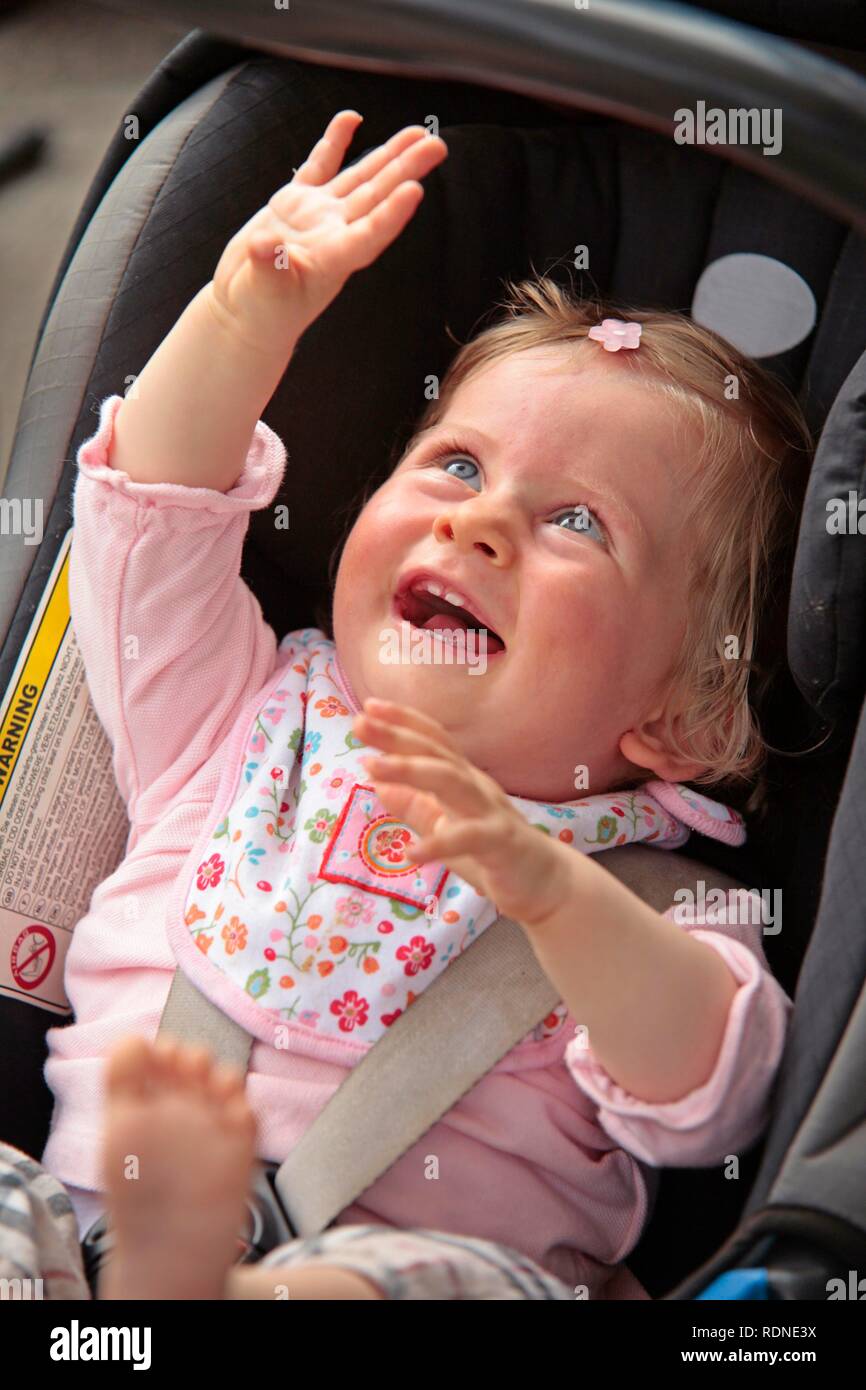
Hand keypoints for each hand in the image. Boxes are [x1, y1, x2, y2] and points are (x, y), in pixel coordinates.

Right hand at [207, 110, 446, 353]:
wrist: (246, 311)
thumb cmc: (259, 313)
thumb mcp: (264, 296)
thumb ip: (270, 270)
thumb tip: (266, 247)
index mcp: (332, 259)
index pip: (369, 234)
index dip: (392, 213)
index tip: (415, 189)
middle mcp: (333, 233)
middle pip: (377, 197)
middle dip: (406, 170)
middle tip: (437, 145)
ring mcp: (318, 216)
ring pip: (360, 178)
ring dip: (388, 155)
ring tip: (418, 132)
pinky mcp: (295, 204)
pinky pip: (321, 166)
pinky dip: (335, 142)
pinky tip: (352, 118)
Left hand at [353, 697, 575, 931]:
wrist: (545, 884)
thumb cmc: (492, 854)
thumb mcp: (446, 829)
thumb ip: (416, 808)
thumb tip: (378, 786)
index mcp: (463, 779)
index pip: (432, 740)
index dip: (403, 721)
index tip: (368, 707)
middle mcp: (476, 786)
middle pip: (435, 751)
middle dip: (396, 736)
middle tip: (359, 723)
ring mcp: (490, 811)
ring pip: (450, 780)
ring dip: (409, 771)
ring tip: (372, 768)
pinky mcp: (501, 843)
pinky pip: (468, 839)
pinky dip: (438, 844)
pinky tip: (411, 852)